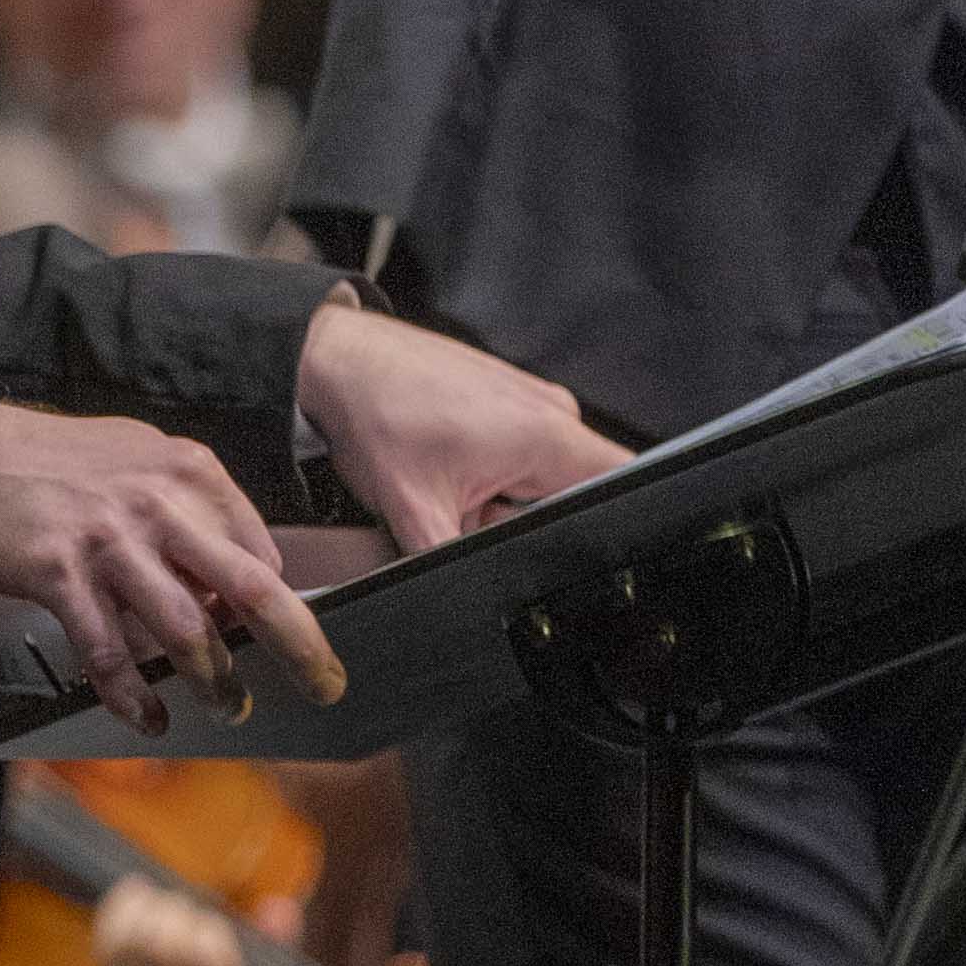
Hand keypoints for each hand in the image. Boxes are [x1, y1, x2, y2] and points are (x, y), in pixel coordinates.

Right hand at [0, 389, 345, 735]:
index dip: (281, 605)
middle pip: (252, 589)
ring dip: (216, 684)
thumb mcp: (139, 458)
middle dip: (300, 648)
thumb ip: (189, 508)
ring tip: (229, 709)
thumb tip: (235, 568)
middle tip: (324, 685)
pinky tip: (148, 716)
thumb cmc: (52, 462)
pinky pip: (110, 653)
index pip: (259, 550)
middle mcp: (158, 503)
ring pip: (187, 631)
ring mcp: (110, 540)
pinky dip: (134, 695)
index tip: (296, 640)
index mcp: (188, 471)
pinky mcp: (60, 574)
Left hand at [293, 297, 625, 553]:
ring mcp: (529, 402)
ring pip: (543, 480)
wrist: (336, 361)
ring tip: (454, 486)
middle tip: (477, 516)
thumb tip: (464, 604)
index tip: (584, 555)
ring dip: (506, 501)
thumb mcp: (414, 513)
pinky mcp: (506, 401)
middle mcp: (549, 411)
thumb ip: (454, 565)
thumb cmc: (373, 413)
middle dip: (532, 523)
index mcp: (547, 434)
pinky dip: (491, 477)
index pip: (629, 486)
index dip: (615, 530)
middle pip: (576, 495)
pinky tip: (450, 469)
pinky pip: (520, 456)